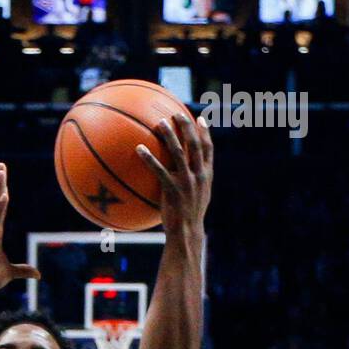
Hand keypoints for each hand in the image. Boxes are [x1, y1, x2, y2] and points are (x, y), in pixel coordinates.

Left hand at [137, 111, 212, 234]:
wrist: (187, 234)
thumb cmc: (188, 218)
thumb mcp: (197, 199)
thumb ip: (193, 183)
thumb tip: (183, 175)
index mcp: (206, 176)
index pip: (209, 149)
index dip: (205, 132)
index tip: (201, 119)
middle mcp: (199, 176)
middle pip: (195, 144)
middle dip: (187, 126)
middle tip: (176, 113)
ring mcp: (187, 182)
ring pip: (179, 152)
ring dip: (169, 135)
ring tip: (160, 123)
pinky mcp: (173, 190)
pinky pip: (159, 170)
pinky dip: (149, 158)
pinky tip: (139, 149)